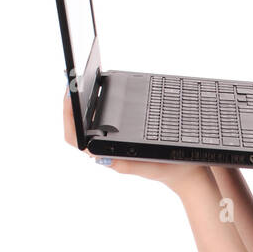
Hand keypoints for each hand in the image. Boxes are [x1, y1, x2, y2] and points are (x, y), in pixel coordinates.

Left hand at [63, 93, 204, 195]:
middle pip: (78, 126)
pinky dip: (99, 103)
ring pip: (90, 121)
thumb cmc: (166, 170)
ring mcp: (113, 140)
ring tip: (80, 81)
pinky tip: (100, 87)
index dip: (68, 117)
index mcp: (107, 154)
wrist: (184, 169)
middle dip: (72, 104)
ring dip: (83, 101)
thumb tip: (98, 158)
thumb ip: (126, 164)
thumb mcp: (148, 167)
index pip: (76, 138)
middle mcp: (106, 147)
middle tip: (71, 82)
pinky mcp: (124, 132)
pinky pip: (105, 118)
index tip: (68, 96)